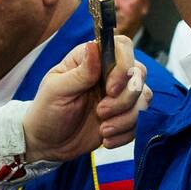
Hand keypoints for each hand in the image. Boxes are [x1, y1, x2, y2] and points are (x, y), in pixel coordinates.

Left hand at [22, 35, 149, 161]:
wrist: (48, 143)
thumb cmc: (46, 111)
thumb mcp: (57, 91)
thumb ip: (80, 72)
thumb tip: (93, 46)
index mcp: (91, 60)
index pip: (122, 47)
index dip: (123, 66)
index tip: (110, 89)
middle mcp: (109, 73)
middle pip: (139, 73)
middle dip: (124, 99)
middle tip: (100, 112)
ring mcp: (119, 94)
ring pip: (144, 97)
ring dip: (125, 118)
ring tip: (103, 129)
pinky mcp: (124, 114)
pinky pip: (141, 120)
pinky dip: (126, 132)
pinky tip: (106, 139)